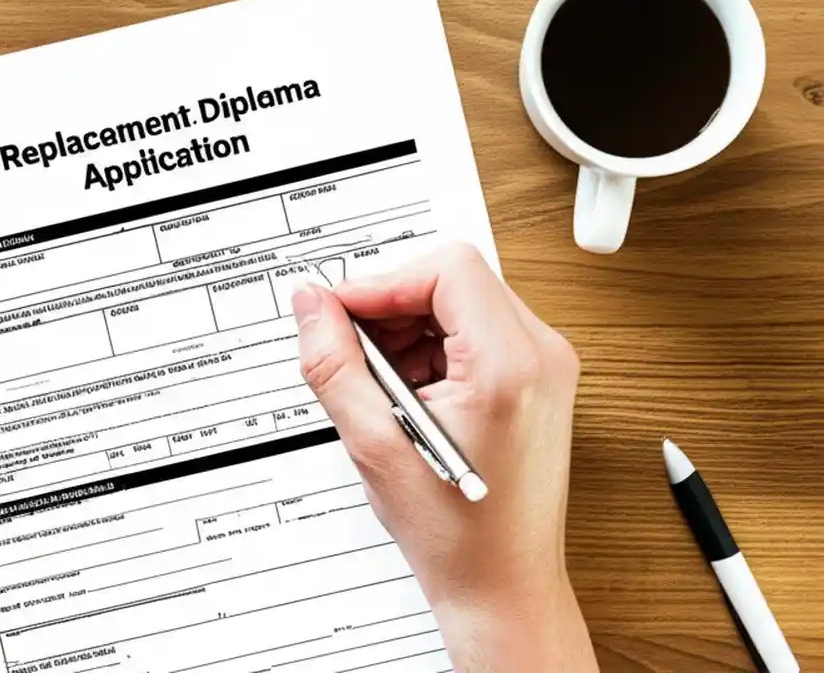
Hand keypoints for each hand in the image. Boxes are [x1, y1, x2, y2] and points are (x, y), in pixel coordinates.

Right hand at [291, 243, 596, 671]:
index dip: (381, 284)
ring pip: (461, 303)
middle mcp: (542, 356)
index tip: (340, 313)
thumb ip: (334, 364)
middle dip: (392, 308)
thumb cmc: (457, 535)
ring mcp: (545, 367)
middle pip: (454, 280)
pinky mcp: (535, 380)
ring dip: (408, 331)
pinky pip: (474, 333)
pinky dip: (430, 350)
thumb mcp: (373, 443)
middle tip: (353, 353)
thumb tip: (312, 306)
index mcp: (511, 365)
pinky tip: (406, 396)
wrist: (502, 587)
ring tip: (381, 387)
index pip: (445, 270)